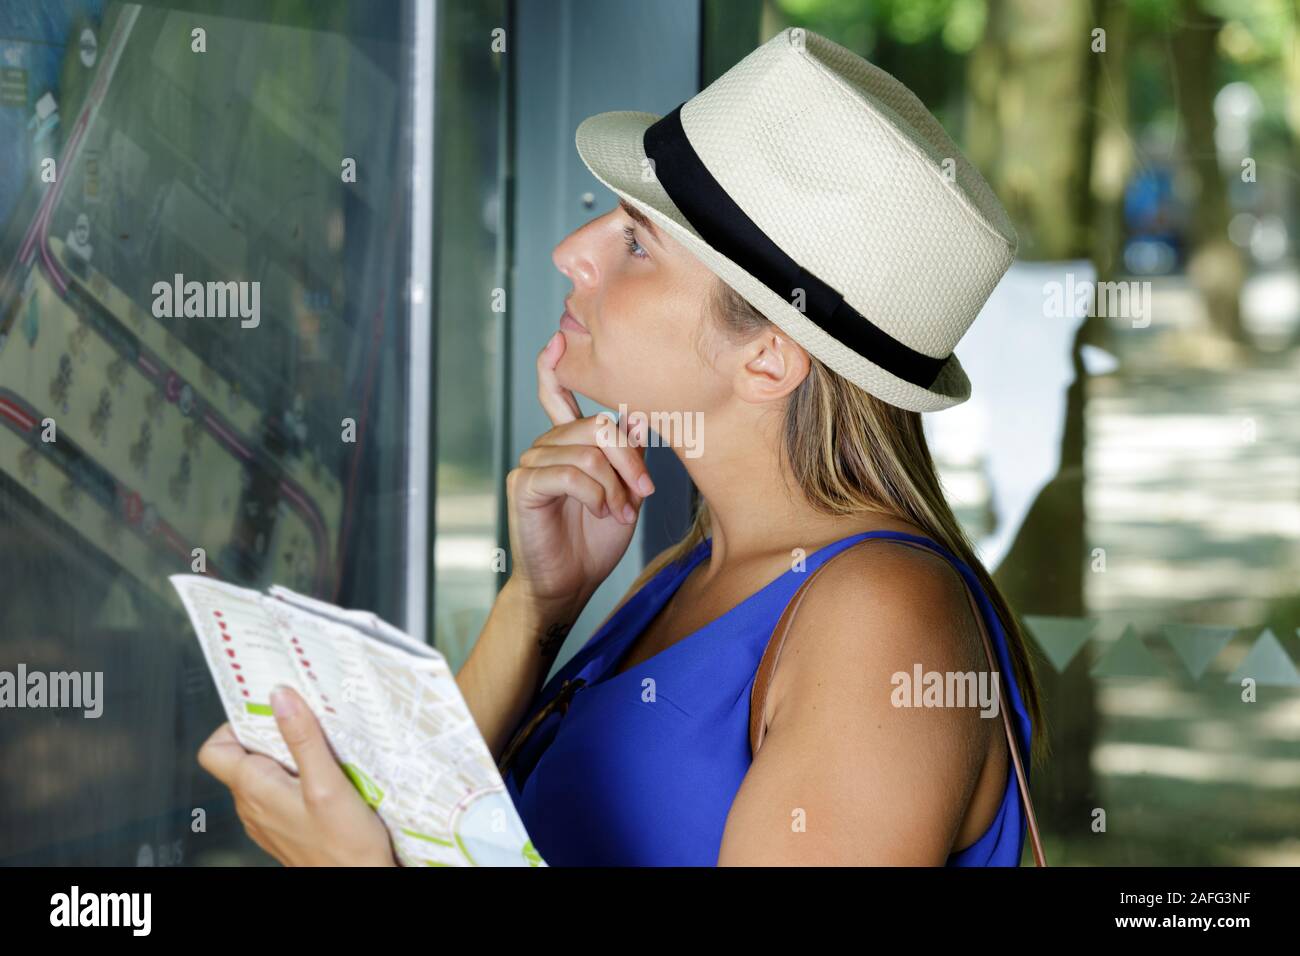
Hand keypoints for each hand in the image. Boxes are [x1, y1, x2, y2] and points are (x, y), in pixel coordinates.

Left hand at [197, 685, 397, 866]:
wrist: (358, 882)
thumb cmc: (346, 845)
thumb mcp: (328, 783)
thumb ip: (303, 738)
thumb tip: (280, 697)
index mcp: (254, 789)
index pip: (215, 749)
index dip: (236, 725)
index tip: (271, 711)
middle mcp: (252, 805)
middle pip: (243, 755)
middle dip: (273, 734)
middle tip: (308, 724)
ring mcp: (266, 818)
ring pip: (263, 772)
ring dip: (289, 755)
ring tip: (322, 751)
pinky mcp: (284, 826)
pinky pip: (280, 791)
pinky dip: (299, 777)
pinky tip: (326, 778)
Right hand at [505, 331, 654, 609]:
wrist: (570, 582)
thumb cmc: (594, 540)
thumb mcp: (623, 493)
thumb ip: (627, 455)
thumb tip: (639, 417)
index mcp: (568, 442)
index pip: (556, 394)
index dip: (554, 366)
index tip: (558, 337)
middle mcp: (546, 445)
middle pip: (597, 426)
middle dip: (629, 460)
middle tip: (643, 493)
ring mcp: (532, 462)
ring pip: (588, 452)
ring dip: (614, 488)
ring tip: (618, 514)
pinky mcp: (524, 485)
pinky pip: (569, 474)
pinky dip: (595, 495)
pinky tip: (600, 512)